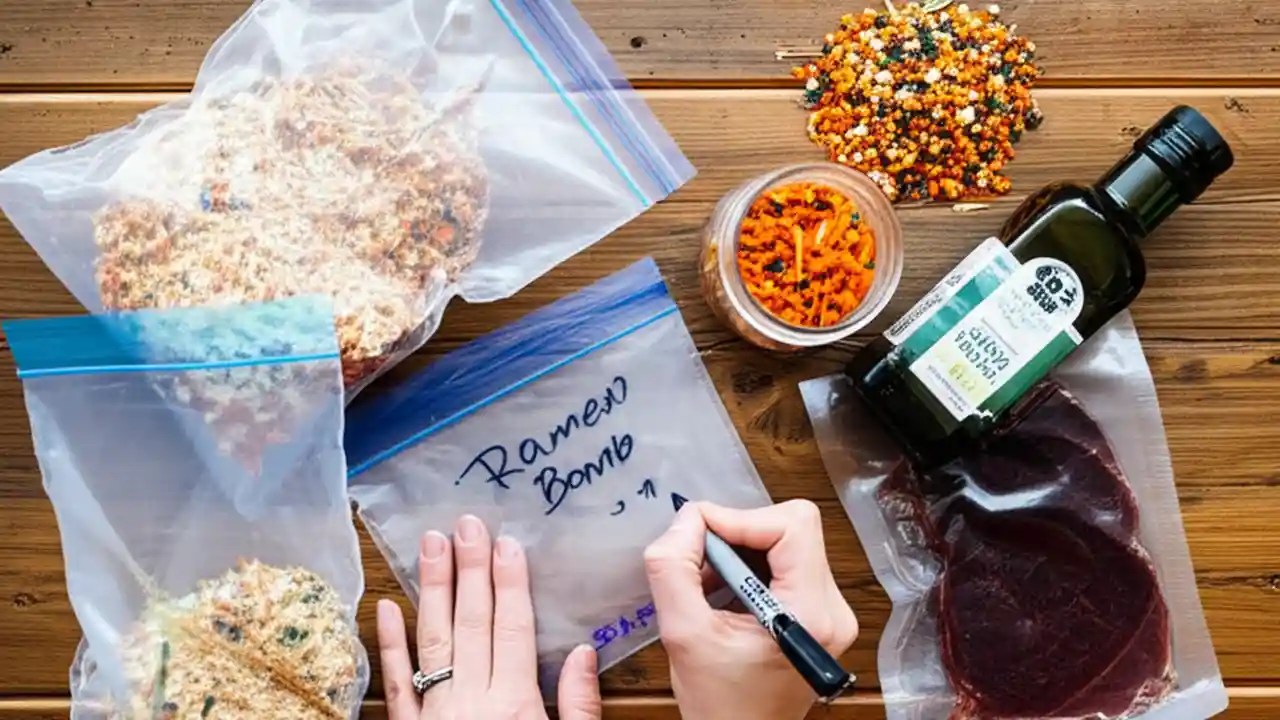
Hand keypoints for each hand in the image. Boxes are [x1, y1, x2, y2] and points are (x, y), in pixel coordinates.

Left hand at [376, 515, 602, 718]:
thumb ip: (579, 706)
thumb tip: (584, 652)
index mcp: (516, 705)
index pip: (513, 629)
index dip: (510, 583)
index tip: (506, 543)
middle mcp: (472, 702)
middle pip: (472, 624)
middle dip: (471, 570)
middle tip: (466, 525)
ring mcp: (435, 714)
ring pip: (434, 642)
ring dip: (434, 589)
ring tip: (432, 544)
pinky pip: (397, 684)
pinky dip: (391, 646)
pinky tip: (388, 607)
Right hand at [644, 500, 857, 719]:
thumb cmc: (720, 705)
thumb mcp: (682, 635)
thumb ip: (673, 569)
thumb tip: (686, 518)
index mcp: (812, 614)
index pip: (793, 526)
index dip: (741, 518)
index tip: (700, 532)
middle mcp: (833, 608)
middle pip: (792, 528)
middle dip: (738, 533)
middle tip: (700, 559)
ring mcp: (830, 611)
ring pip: (788, 542)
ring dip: (741, 549)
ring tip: (708, 580)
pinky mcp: (819, 612)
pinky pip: (787, 563)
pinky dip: (750, 565)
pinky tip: (723, 591)